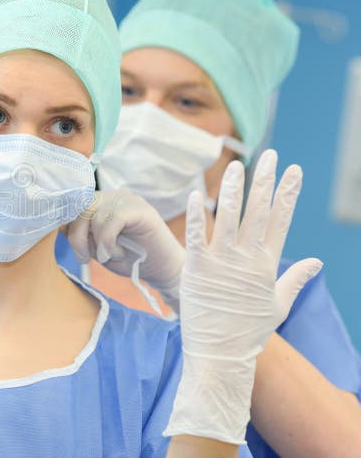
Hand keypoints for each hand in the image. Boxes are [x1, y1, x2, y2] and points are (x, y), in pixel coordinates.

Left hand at [65, 189, 184, 307]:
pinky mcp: (140, 209)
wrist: (161, 269)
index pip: (73, 205)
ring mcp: (127, 200)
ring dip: (96, 242)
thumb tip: (60, 225)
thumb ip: (81, 236)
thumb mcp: (97, 249)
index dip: (67, 224)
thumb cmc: (130, 259)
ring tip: (108, 256)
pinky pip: (113, 219)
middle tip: (84, 258)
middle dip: (77, 236)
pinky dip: (108, 240)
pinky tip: (116, 253)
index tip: (73, 247)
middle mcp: (112, 197)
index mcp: (100, 204)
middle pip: (80, 208)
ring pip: (95, 214)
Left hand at [165, 149, 322, 442]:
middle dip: (266, 181)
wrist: (221, 355)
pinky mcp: (196, 269)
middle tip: (271, 154)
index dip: (288, 193)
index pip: (281, 220)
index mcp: (266, 265)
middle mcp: (246, 259)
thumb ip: (295, 279)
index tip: (295, 170)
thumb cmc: (249, 332)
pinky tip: (195, 194)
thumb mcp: (278, 304)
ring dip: (233, 190)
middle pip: (259, 212)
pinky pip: (196, 237)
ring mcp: (221, 263)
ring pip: (229, 218)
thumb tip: (315, 261)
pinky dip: (196, 216)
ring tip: (237, 165)